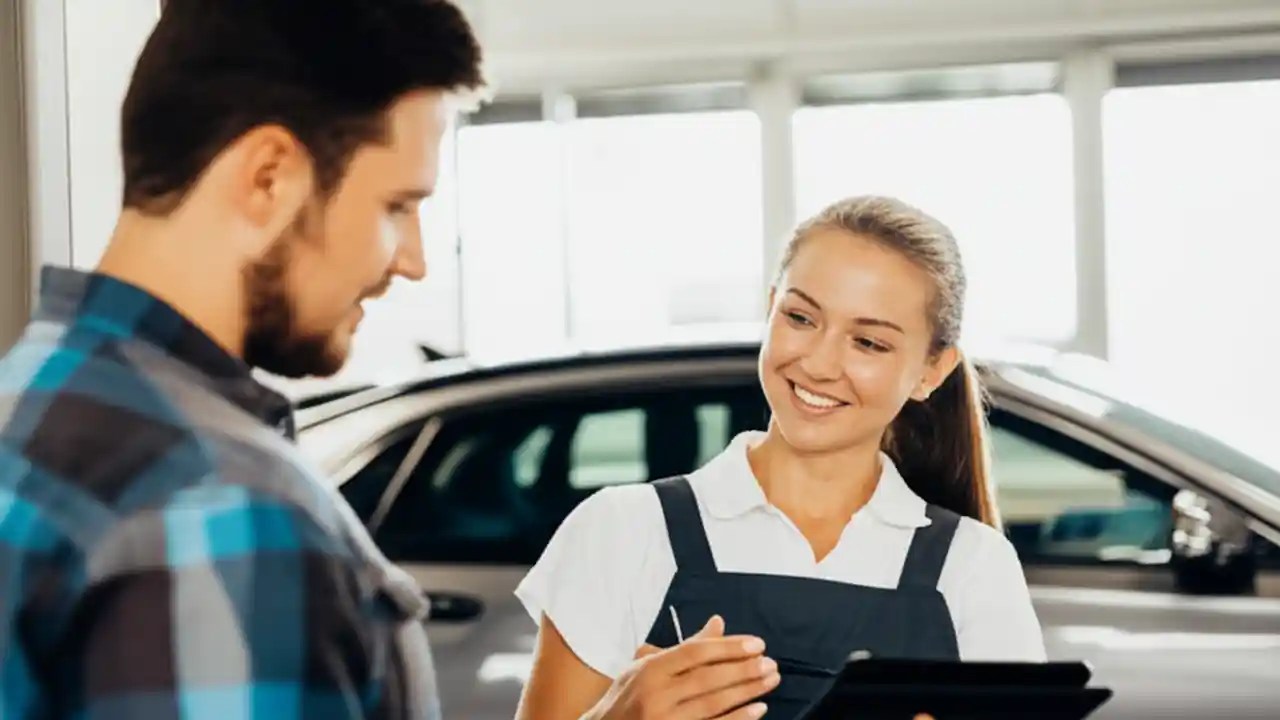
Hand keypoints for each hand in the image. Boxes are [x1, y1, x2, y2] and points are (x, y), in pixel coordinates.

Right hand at [585, 615, 780, 719]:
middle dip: (743, 670)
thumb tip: (718, 623)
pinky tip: (757, 709)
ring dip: (746, 692)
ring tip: (770, 681)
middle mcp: (657, 694)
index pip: (695, 652)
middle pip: (708, 678)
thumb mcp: (647, 666)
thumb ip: (684, 648)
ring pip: (713, 704)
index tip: (757, 644)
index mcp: (650, 669)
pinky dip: (736, 719)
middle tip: (770, 663)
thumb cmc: (627, 696)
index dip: (728, 647)